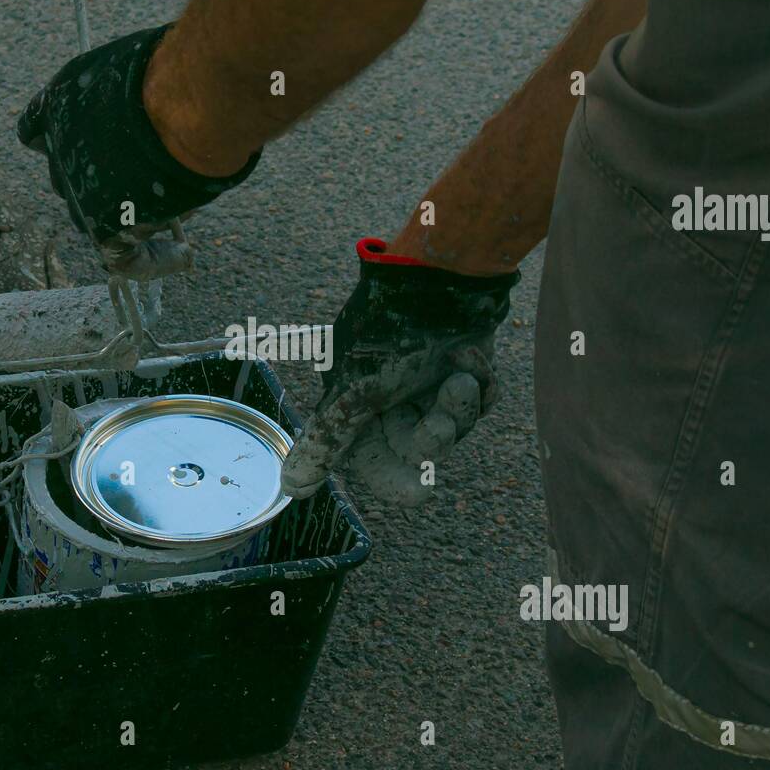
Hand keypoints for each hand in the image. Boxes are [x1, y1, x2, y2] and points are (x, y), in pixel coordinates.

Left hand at [16, 25, 260, 278]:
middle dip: (97, 178)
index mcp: (59, 104)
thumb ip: (134, 91)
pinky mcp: (107, 227)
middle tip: (141, 177)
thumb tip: (161, 116)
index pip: (37, 128)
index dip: (53, 137)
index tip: (64, 141)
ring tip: (173, 208)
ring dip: (126, 215)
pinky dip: (155, 261)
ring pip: (93, 216)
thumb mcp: (141, 65)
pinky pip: (125, 259)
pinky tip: (182, 254)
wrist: (180, 104)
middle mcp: (61, 151)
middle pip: (69, 176)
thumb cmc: (172, 75)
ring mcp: (81, 192)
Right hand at [281, 239, 517, 506]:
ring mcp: (430, 385)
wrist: (446, 276)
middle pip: (419, 449)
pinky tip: (468, 358)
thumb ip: (328, 442)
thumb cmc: (394, 332)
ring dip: (458, 405)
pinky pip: (479, 402)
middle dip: (433, 433)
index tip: (422, 493)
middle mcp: (393, 399)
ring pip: (454, 426)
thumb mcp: (358, 392)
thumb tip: (290, 487)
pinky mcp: (463, 372)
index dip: (394, 481)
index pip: (372, 461)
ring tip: (457, 373)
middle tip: (438, 424)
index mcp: (359, 405)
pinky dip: (478, 385)